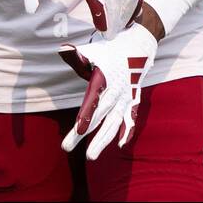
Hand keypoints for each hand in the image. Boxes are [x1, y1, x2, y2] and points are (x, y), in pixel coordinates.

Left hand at [58, 24, 157, 159]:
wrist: (140, 46)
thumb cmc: (111, 50)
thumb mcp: (95, 51)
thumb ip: (78, 55)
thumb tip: (63, 49)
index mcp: (105, 78)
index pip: (93, 100)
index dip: (86, 115)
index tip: (79, 130)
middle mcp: (117, 90)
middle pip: (100, 115)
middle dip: (85, 133)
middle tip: (67, 147)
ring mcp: (126, 97)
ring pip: (114, 122)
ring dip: (103, 140)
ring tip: (90, 156)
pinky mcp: (133, 101)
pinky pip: (130, 119)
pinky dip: (127, 132)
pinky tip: (120, 144)